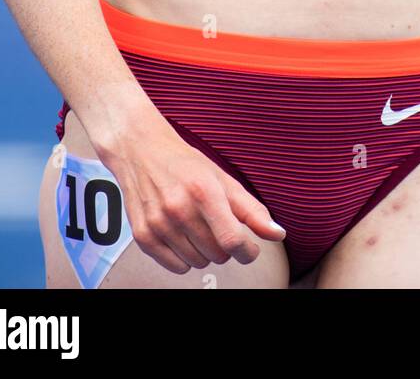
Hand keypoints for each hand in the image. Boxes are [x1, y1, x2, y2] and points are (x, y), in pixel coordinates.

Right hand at [100, 112, 285, 273]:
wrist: (141, 151)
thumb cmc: (186, 165)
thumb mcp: (223, 179)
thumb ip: (252, 210)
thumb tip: (278, 233)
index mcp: (204, 191)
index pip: (233, 241)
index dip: (248, 251)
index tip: (250, 248)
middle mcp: (179, 209)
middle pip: (218, 255)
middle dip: (225, 246)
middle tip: (217, 224)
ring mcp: (159, 224)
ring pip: (198, 263)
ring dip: (205, 251)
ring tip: (197, 225)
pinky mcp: (143, 237)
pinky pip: (177, 267)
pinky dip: (184, 257)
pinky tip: (181, 234)